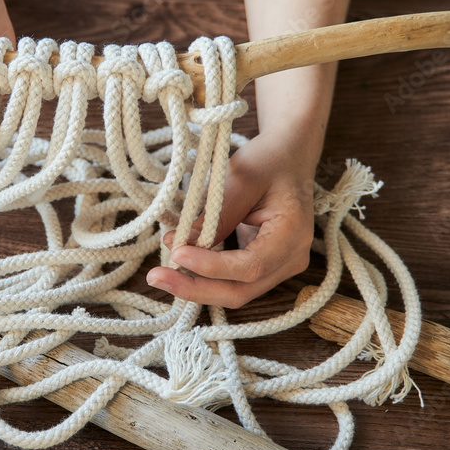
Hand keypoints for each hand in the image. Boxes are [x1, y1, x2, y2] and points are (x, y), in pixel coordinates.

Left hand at [146, 130, 315, 307]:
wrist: (288, 157)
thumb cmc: (267, 161)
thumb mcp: (239, 180)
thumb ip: (213, 216)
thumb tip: (178, 245)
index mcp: (292, 234)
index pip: (251, 266)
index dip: (211, 267)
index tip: (177, 254)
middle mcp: (291, 259)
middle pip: (241, 291)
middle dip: (196, 288)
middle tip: (156, 276)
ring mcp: (280, 267)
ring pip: (235, 292)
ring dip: (195, 286)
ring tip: (161, 274)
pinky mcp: (265, 267)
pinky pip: (233, 282)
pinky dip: (204, 278)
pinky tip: (178, 269)